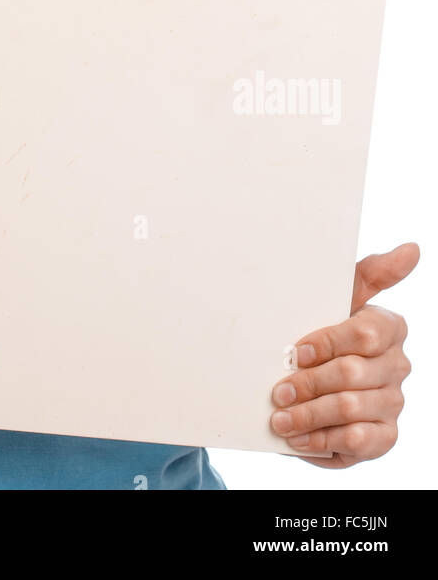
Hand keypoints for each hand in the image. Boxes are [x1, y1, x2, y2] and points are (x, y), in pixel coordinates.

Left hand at [269, 242, 417, 466]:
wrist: (313, 382)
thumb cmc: (323, 331)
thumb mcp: (338, 298)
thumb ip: (372, 273)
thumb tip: (413, 249)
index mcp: (390, 327)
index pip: (366, 333)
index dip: (327, 343)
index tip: (295, 351)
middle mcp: (397, 366)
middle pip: (353, 374)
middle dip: (309, 383)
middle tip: (279, 391)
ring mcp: (393, 403)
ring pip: (351, 409)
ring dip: (309, 415)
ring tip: (280, 417)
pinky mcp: (383, 437)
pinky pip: (355, 442)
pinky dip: (321, 440)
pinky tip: (297, 438)